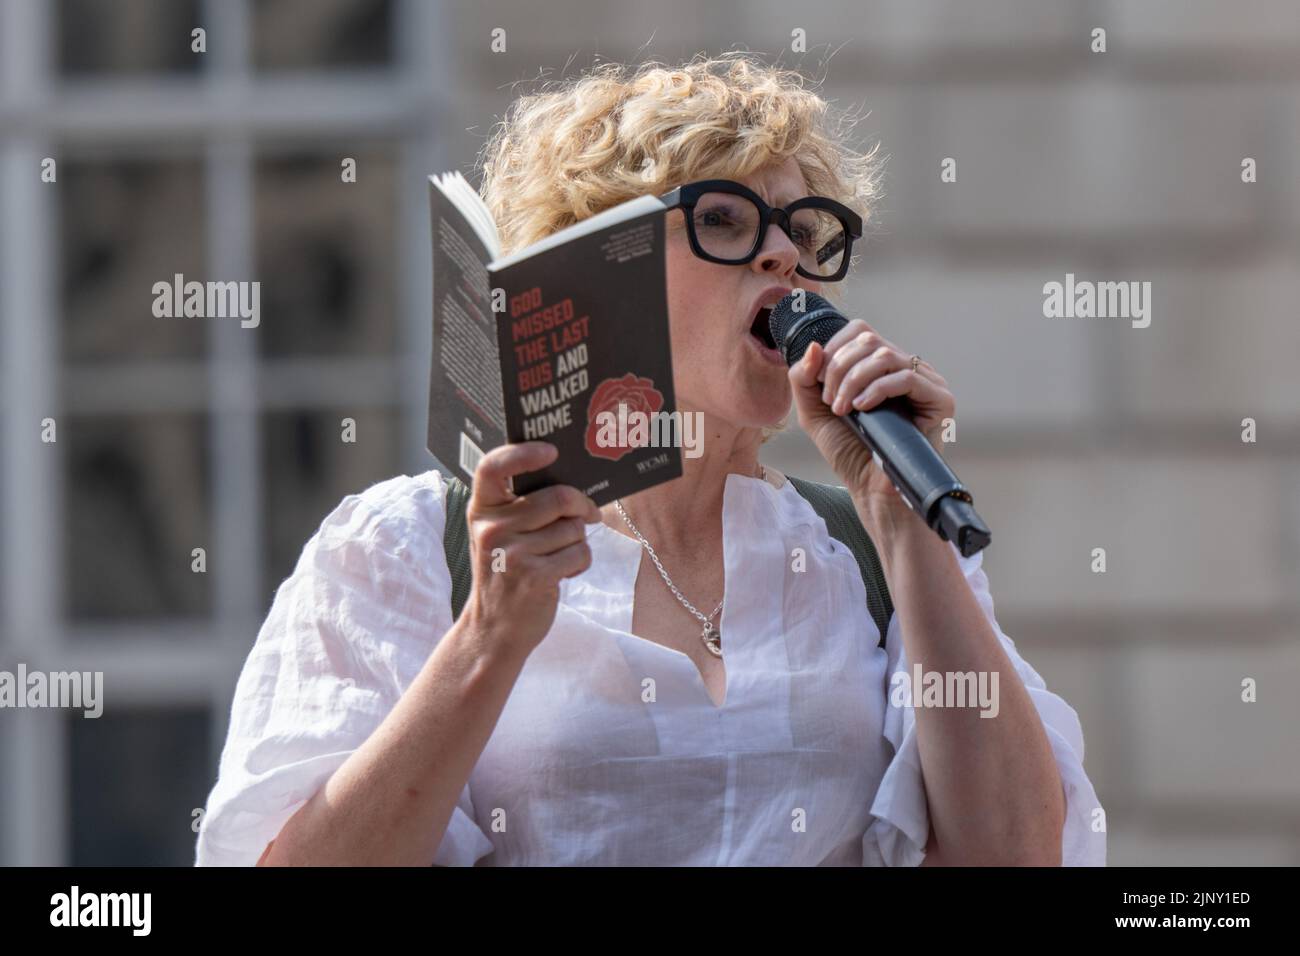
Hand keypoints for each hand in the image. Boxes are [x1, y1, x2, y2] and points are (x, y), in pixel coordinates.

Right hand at [461, 441, 601, 654]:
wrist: (495, 629)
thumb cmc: (506, 572)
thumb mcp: (499, 534)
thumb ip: (522, 504)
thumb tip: (573, 478)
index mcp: (482, 509)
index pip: (493, 466)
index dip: (523, 452)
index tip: (551, 451)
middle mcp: (492, 528)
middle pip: (559, 497)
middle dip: (581, 507)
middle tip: (587, 514)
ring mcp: (512, 553)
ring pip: (575, 528)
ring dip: (578, 541)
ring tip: (558, 555)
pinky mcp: (534, 577)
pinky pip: (580, 553)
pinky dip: (580, 562)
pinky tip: (562, 572)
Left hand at [787, 319, 955, 510]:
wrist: (872, 490)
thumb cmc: (849, 452)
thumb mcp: (814, 411)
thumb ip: (805, 378)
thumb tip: (815, 345)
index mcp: (881, 366)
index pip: (858, 331)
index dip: (833, 350)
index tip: (820, 385)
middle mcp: (906, 368)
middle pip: (868, 339)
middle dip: (838, 368)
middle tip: (831, 402)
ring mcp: (926, 381)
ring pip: (885, 355)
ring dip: (852, 380)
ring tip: (843, 409)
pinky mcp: (940, 400)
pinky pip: (907, 377)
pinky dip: (877, 389)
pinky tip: (862, 409)